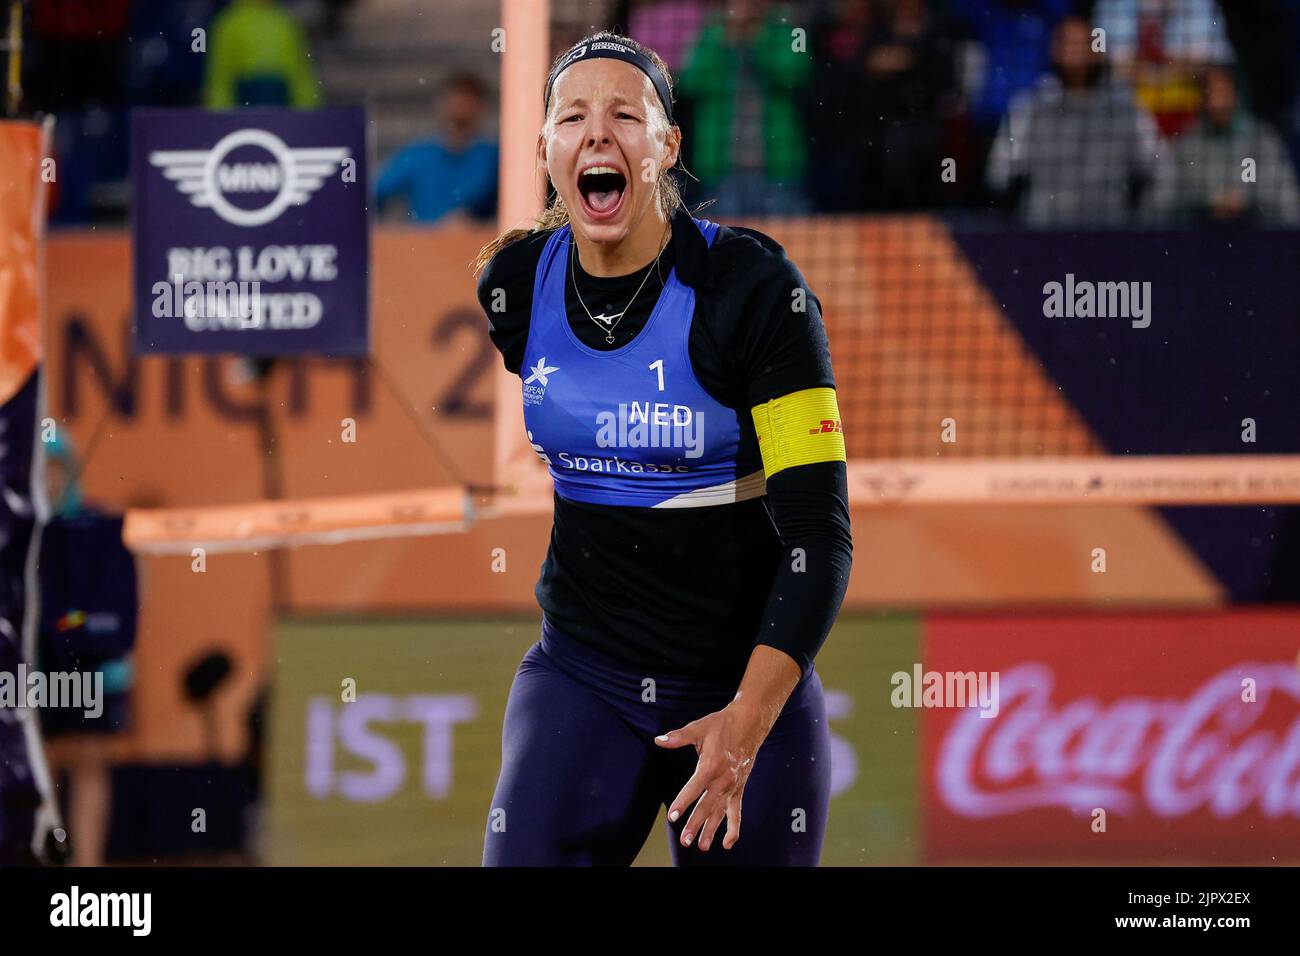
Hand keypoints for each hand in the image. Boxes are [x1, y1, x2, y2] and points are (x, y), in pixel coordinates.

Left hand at [654, 701, 766, 851]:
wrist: (749, 724)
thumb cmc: (721, 725)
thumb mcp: (699, 728)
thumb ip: (679, 737)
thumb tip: (659, 740)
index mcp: (711, 764)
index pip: (694, 787)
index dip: (682, 802)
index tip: (672, 816)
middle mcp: (723, 779)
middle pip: (707, 806)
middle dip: (695, 824)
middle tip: (684, 840)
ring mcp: (732, 786)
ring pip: (720, 812)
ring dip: (711, 830)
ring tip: (701, 847)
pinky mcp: (739, 789)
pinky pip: (736, 812)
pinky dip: (733, 829)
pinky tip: (727, 844)